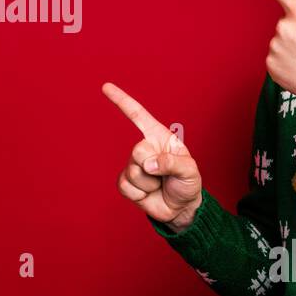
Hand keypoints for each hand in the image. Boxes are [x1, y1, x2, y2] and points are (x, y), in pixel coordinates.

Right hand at [102, 82, 202, 233]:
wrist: (181, 208)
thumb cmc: (187, 183)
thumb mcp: (190, 170)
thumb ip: (171, 163)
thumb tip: (148, 164)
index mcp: (159, 137)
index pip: (138, 115)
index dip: (122, 101)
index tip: (106, 87)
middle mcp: (145, 148)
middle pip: (137, 151)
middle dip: (152, 166)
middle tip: (163, 175)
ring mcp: (134, 165)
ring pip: (133, 172)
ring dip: (149, 183)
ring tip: (158, 185)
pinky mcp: (127, 183)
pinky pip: (125, 186)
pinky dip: (139, 194)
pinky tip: (147, 194)